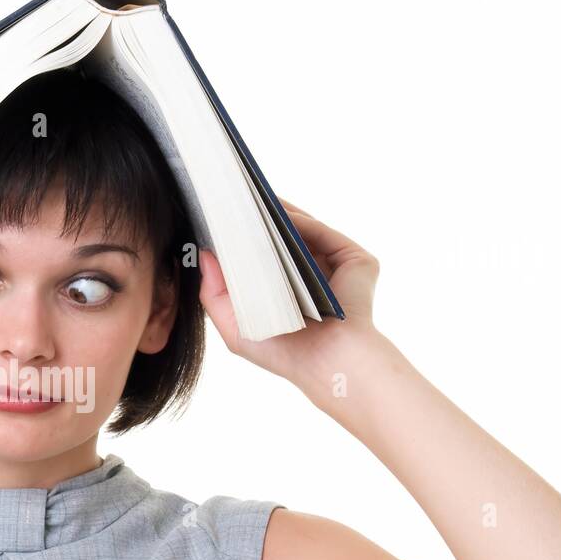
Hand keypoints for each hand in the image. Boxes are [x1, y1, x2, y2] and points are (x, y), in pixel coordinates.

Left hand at [198, 198, 381, 383]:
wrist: (325, 363)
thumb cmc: (282, 352)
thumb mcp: (235, 325)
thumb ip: (214, 292)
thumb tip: (205, 253)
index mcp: (286, 285)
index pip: (263, 250)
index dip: (243, 233)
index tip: (220, 214)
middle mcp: (312, 272)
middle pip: (282, 234)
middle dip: (258, 216)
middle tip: (232, 196)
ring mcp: (335, 264)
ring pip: (303, 229)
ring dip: (276, 212)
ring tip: (249, 198)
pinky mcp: (355, 260)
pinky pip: (323, 233)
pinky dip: (301, 222)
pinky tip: (278, 216)